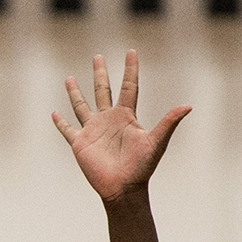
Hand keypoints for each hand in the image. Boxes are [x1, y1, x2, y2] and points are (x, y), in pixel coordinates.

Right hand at [52, 51, 189, 204]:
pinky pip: (68, 130)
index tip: (131, 52)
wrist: (123, 189)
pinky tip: (54, 113)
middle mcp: (109, 120)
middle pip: (103, 90)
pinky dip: (60, 122)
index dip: (130, 69)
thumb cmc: (142, 167)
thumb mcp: (156, 142)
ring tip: (70, 78)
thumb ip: (169, 123)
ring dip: (75, 93)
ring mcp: (93, 131)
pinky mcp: (80, 143)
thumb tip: (188, 106)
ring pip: (82, 106)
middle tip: (98, 56)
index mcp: (126, 116)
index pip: (129, 86)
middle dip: (100, 73)